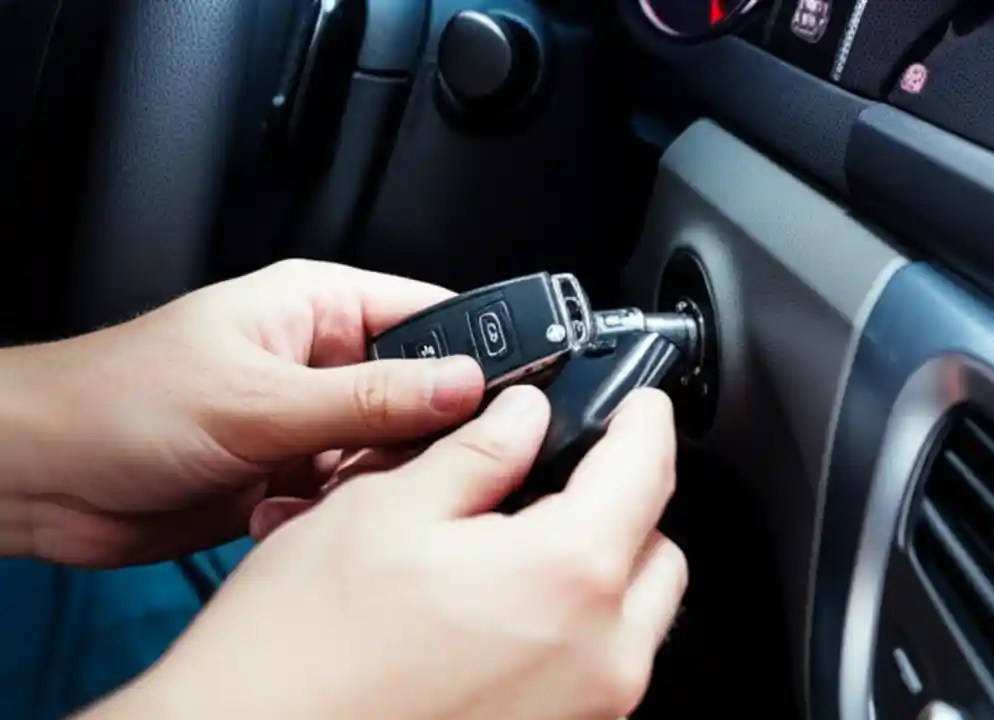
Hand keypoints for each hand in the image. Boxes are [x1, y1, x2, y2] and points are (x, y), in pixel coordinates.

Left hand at [0, 260, 484, 566]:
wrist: (41, 478)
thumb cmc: (118, 400)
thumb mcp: (259, 398)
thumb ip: (371, 399)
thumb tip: (465, 386)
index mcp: (320, 307)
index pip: (431, 315)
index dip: (477, 353)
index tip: (509, 397)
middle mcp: (323, 361)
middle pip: (422, 396)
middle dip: (418, 438)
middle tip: (398, 461)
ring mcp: (309, 422)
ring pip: (389, 457)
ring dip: (366, 485)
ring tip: (319, 489)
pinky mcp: (291, 477)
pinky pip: (349, 499)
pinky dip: (330, 516)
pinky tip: (280, 512)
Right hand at [88, 387, 687, 719]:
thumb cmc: (299, 653)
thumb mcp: (385, 510)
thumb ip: (477, 454)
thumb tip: (524, 418)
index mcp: (567, 577)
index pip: (648, 469)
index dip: (643, 419)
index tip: (637, 404)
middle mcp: (599, 657)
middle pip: (656, 551)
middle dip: (623, 503)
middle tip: (560, 479)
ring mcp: (586, 714)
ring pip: (633, 618)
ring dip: (598, 572)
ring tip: (513, 553)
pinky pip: (596, 670)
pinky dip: (570, 632)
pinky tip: (494, 615)